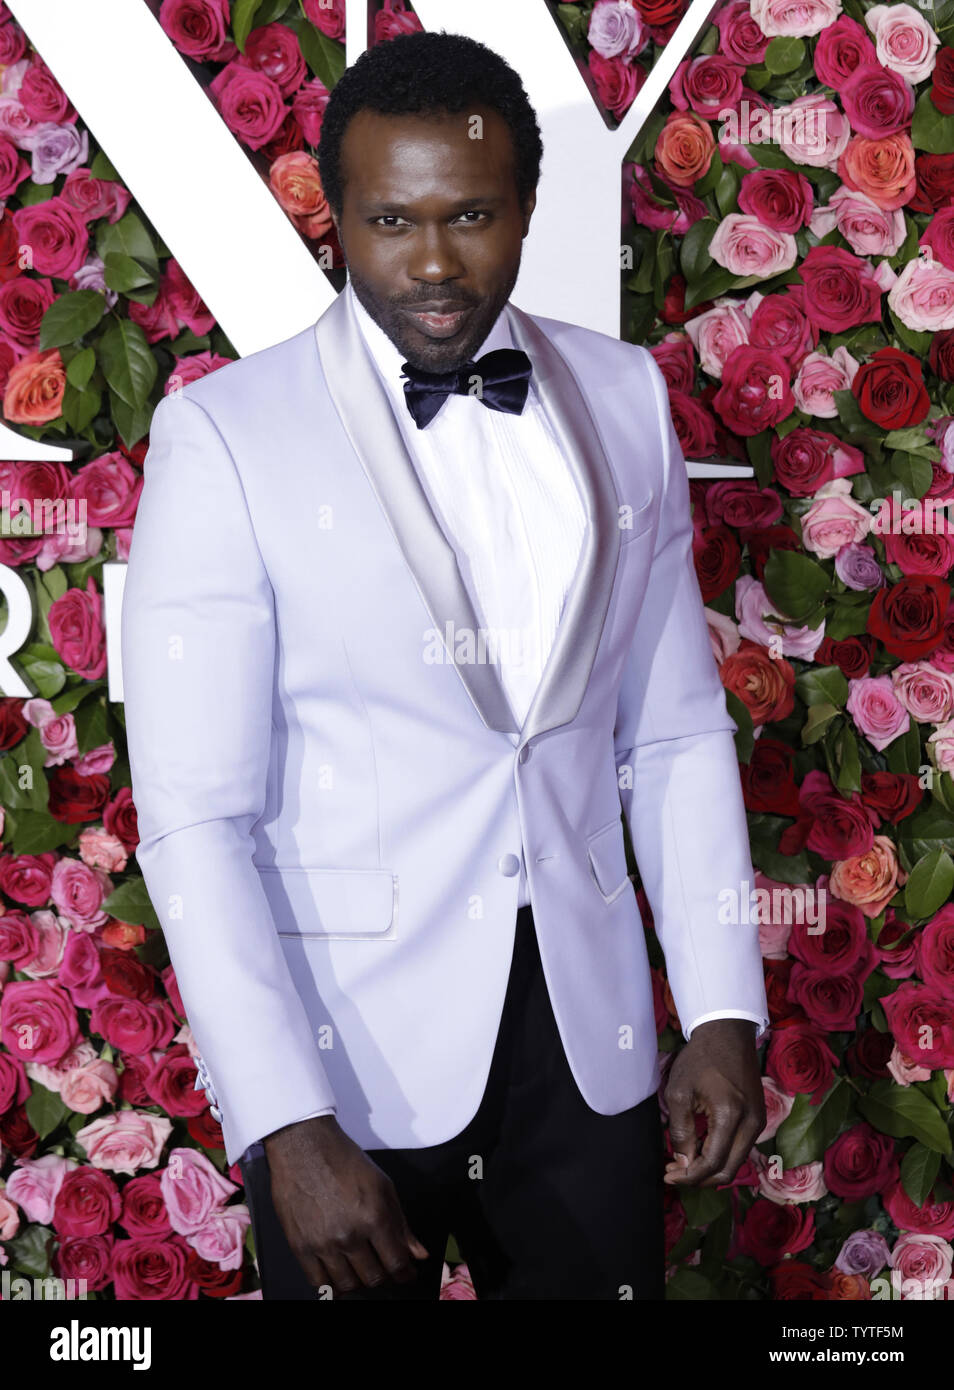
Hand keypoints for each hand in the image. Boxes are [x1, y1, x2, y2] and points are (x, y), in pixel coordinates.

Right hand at [263, 1114, 428, 1294]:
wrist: (304, 1147)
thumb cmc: (344, 1160)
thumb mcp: (383, 1185)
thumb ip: (401, 1223)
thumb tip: (418, 1254)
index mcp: (374, 1217)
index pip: (396, 1264)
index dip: (404, 1274)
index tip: (406, 1274)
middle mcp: (349, 1235)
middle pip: (373, 1278)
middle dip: (383, 1277)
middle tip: (383, 1268)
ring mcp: (323, 1243)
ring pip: (347, 1285)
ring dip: (359, 1282)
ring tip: (361, 1270)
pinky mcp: (300, 1246)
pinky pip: (318, 1282)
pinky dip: (331, 1285)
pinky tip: (338, 1276)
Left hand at [663, 1019, 764, 1188]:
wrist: (728, 1033)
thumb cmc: (700, 1058)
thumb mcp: (680, 1092)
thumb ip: (681, 1131)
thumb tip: (683, 1163)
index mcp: (731, 1115)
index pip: (713, 1162)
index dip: (690, 1176)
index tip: (669, 1175)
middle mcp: (751, 1123)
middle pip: (728, 1170)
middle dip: (700, 1178)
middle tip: (675, 1174)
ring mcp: (759, 1121)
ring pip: (736, 1161)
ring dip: (710, 1168)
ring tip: (683, 1164)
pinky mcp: (759, 1117)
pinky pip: (740, 1147)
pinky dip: (721, 1155)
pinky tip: (700, 1150)